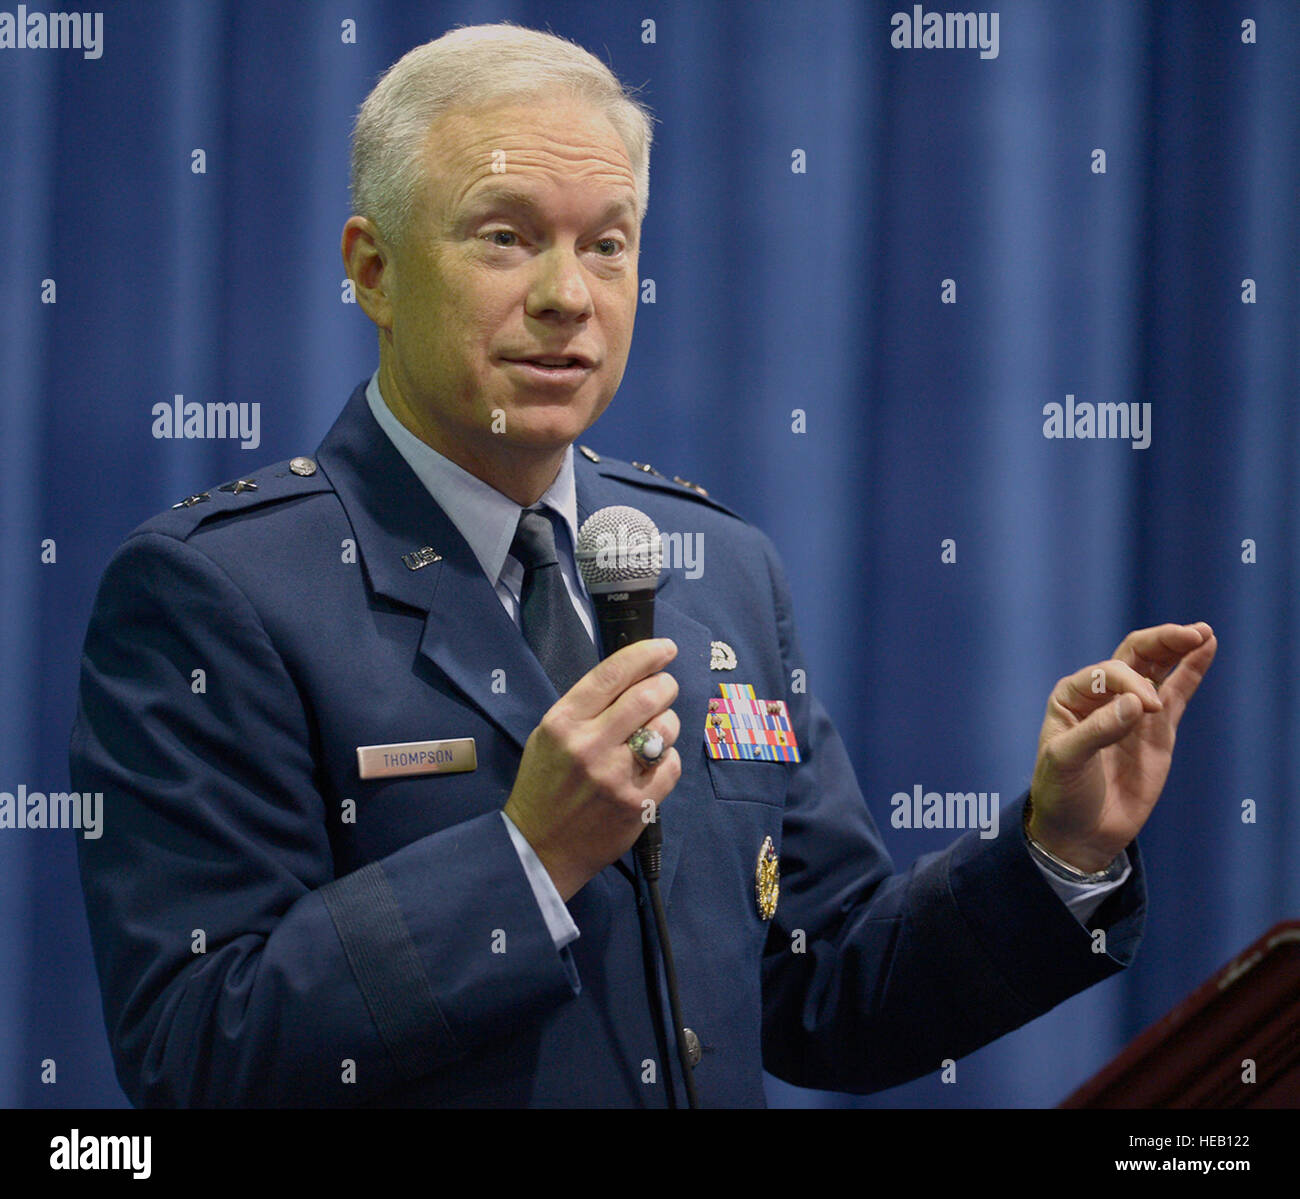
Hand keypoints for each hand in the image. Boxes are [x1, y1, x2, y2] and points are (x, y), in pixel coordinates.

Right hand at [503, 638, 682, 900]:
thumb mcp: (548, 736)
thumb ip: (585, 707)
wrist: (539, 848)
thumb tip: (633, 675)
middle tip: (666, 687)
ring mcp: (616, 777)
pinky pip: (671, 764)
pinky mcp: (638, 804)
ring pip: (665, 728)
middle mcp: (589, 746)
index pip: (612, 674)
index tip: (665, 648)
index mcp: (563, 723)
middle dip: (665, 685)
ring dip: (667, 722)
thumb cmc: (544, 785)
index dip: (645, 654)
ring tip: (655, 730)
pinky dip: (667, 759)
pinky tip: (651, 764)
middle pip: (648, 696)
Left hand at [1028, 622, 1217, 872]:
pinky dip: (1191, 670)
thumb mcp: (1067, 761)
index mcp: (1073, 696)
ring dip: (1178, 647)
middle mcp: (1103, 696)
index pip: (1110, 672)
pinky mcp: (1157, 730)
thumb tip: (1137, 703)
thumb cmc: (1062, 793)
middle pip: (1134, 656)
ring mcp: (1132, 711)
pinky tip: (1206, 647)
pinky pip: (1177, 693)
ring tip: (1202, 632)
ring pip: (1157, 669)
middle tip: (1191, 634)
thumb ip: (1098, 731)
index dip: (1131, 683)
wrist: (1080, 832)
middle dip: (1161, 642)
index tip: (1147, 711)